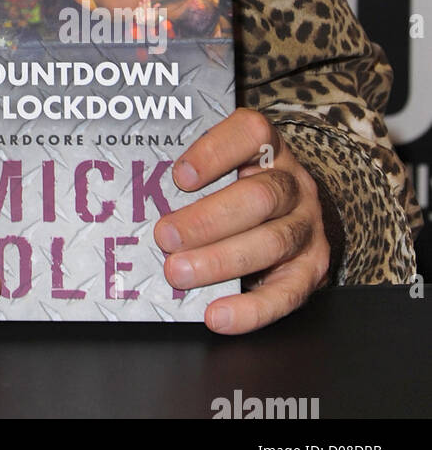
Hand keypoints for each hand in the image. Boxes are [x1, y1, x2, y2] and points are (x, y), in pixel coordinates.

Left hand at [154, 108, 331, 333]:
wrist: (293, 214)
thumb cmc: (238, 185)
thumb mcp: (222, 166)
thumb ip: (191, 174)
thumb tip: (137, 190)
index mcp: (267, 147)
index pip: (250, 134)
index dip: (214, 153)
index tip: (180, 176)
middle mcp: (293, 184)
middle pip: (259, 197)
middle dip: (207, 220)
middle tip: (165, 236)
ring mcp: (306, 227)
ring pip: (271, 243)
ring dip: (219, 261)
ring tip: (178, 272)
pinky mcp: (312, 269)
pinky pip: (286, 294)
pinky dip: (250, 310)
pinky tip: (218, 315)